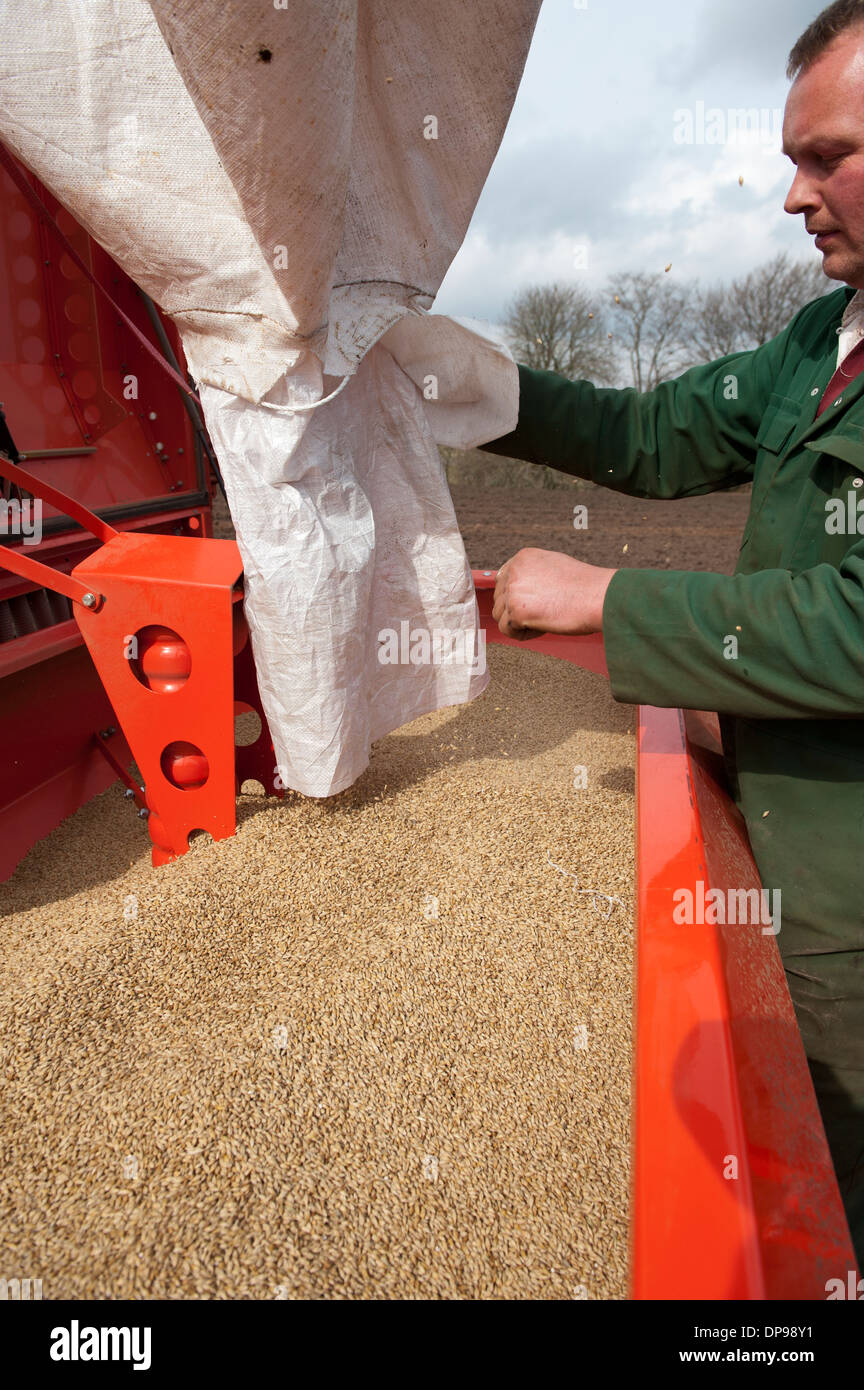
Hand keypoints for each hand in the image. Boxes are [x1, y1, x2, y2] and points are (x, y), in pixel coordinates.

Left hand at [491, 548, 616, 638]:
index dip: (516, 597)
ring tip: (544, 620)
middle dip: (517, 611)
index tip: (533, 604)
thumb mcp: (554, 568)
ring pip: (499, 615)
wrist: (599, 597)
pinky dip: (523, 634)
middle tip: (543, 613)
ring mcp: (514, 589)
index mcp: (523, 557)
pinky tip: (542, 628)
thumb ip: (532, 575)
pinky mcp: (517, 610)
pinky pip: (506, 630)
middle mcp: (515, 570)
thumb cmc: (585, 587)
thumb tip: (519, 590)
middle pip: (499, 598)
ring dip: (518, 623)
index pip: (503, 580)